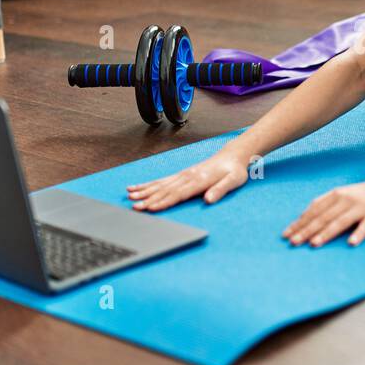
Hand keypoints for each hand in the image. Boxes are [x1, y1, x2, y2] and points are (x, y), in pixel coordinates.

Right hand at [127, 147, 249, 211]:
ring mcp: (183, 175)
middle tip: (135, 206)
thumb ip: (220, 190)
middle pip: (165, 190)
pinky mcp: (181, 175)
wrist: (232, 156)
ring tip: (130, 197)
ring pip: (160, 184)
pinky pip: (162, 180)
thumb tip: (209, 200)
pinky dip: (149, 184)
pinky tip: (137, 187)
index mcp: (199, 180)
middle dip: (149, 199)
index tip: (152, 208)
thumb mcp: (233, 181)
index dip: (165, 202)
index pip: (179, 194)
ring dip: (145, 191)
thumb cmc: (234, 171)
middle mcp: (188, 176)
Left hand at [283, 177, 364, 246]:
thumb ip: (327, 203)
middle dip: (306, 231)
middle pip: (323, 217)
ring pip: (341, 222)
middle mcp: (347, 200)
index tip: (286, 234)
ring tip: (313, 244)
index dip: (300, 222)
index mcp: (337, 195)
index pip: (314, 210)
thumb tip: (306, 216)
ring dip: (326, 233)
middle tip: (293, 242)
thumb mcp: (345, 193)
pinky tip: (351, 243)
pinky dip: (359, 234)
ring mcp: (362, 208)